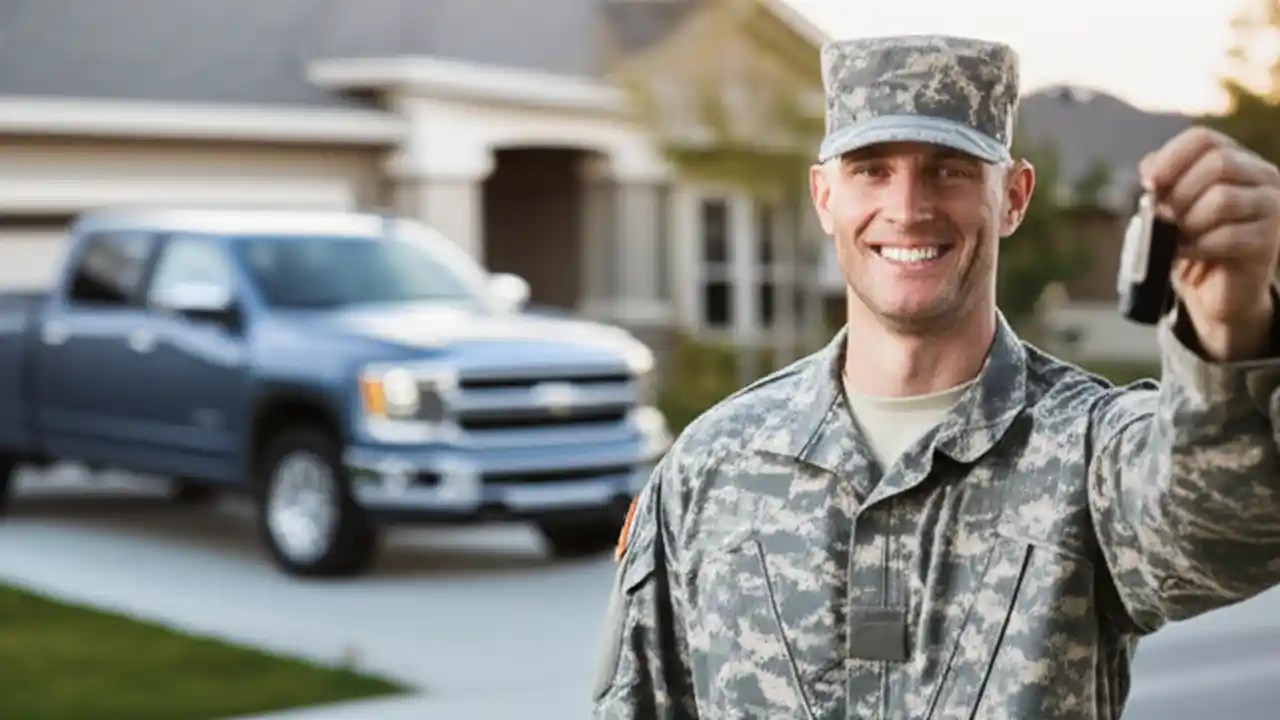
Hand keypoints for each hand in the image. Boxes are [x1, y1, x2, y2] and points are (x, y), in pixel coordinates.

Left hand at [1140, 126, 1279, 360]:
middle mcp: (1262, 176)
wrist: (1214, 288)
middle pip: (1218, 163)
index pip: (1203, 139)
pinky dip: (1197, 246)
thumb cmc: (1191, 239)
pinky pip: (1227, 236)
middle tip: (1167, 217)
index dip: (1171, 157)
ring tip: (1180, 236)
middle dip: (1181, 193)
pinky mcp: (1268, 241)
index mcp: (1235, 159)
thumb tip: (1150, 169)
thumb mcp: (1170, 205)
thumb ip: (1162, 181)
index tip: (1149, 183)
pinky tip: (1189, 253)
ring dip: (1189, 221)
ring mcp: (1271, 207)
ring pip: (1223, 198)